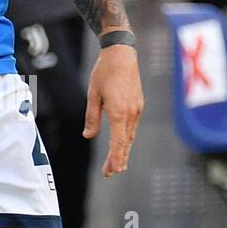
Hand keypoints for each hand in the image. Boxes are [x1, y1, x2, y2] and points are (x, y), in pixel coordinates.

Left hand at [83, 42, 143, 175]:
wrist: (121, 53)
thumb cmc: (104, 72)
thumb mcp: (93, 95)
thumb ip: (92, 117)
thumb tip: (88, 136)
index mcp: (118, 112)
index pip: (117, 141)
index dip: (115, 158)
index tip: (113, 171)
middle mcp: (131, 113)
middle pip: (125, 142)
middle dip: (118, 159)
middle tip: (110, 174)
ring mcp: (137, 109)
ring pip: (130, 135)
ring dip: (124, 151)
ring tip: (118, 164)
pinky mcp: (138, 104)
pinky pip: (132, 126)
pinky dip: (127, 138)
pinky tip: (123, 144)